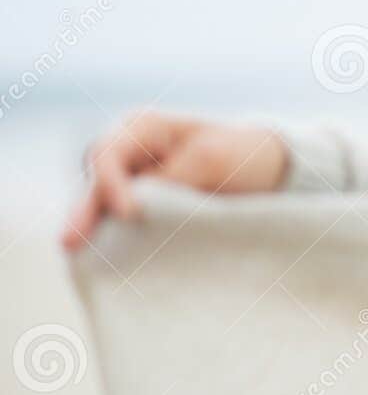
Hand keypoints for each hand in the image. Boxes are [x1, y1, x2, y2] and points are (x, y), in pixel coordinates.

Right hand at [61, 110, 287, 251]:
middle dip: (85, 213)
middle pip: (97, 184)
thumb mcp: (215, 157)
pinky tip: (109, 265)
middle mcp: (130, 156)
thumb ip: (177, 175)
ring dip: (97, 233)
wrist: (270, 171)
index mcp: (143, 128)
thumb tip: (139, 208)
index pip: (108, 154)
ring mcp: (134, 185)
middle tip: (70, 244)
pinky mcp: (147, 213)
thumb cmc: (243, 154)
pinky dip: (119, 243)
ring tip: (80, 258)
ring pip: (105, 209)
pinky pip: (125, 227)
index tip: (129, 213)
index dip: (112, 184)